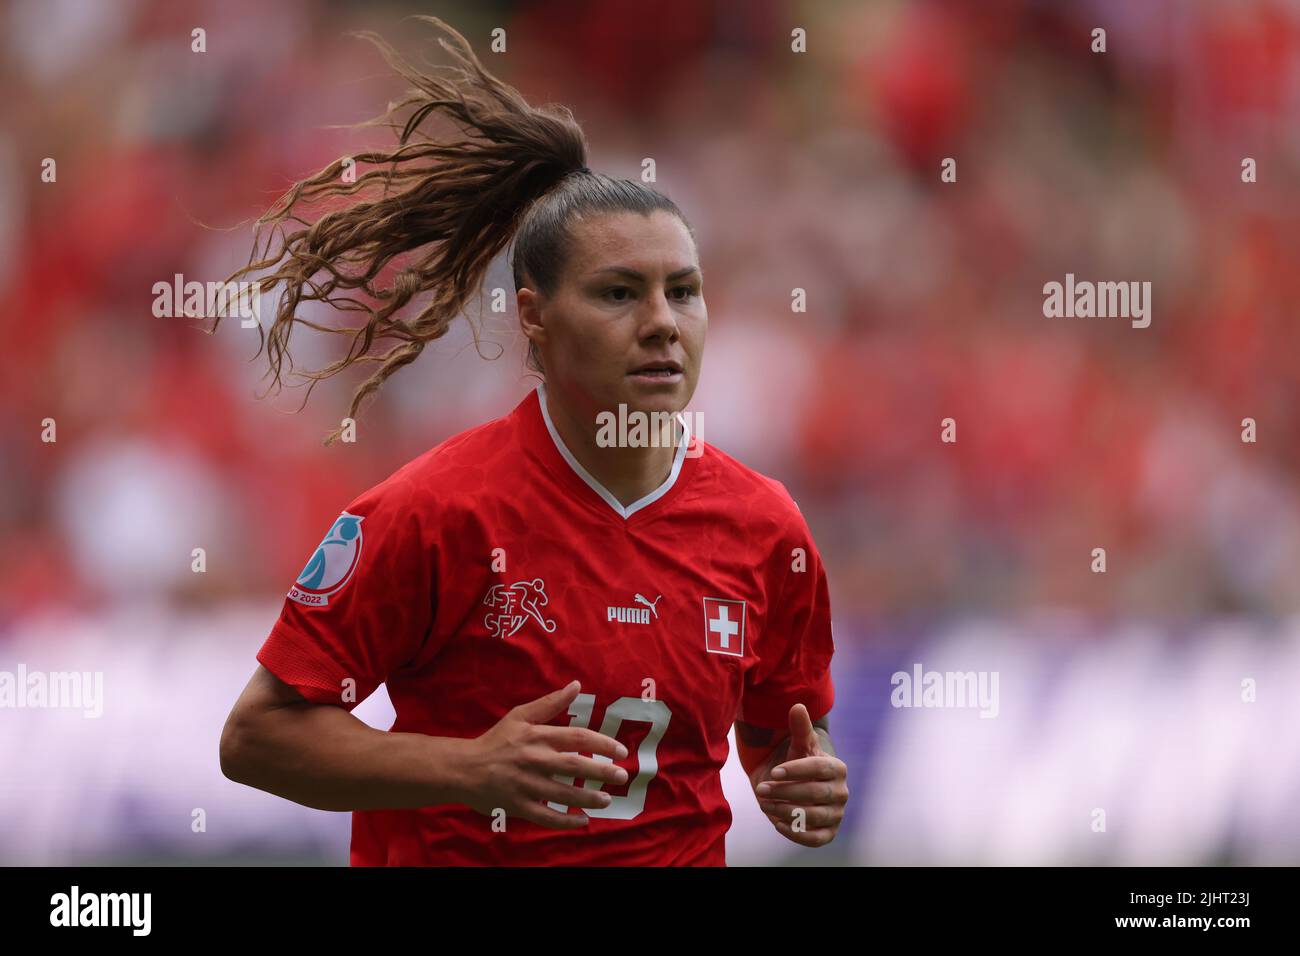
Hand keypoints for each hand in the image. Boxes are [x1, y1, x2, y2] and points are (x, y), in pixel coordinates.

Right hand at [459, 680, 628, 828]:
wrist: (463, 768)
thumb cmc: (496, 740)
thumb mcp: (521, 716)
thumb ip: (550, 703)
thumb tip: (577, 685)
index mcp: (537, 736)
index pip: (577, 737)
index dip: (602, 743)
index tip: (621, 751)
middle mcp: (534, 760)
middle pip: (574, 765)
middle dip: (602, 771)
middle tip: (622, 775)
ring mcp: (526, 785)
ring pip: (563, 793)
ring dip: (588, 797)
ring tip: (607, 800)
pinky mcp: (518, 806)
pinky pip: (546, 817)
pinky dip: (565, 821)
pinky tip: (582, 821)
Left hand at [752, 703, 847, 847]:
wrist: (792, 785)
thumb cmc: (796, 761)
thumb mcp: (796, 744)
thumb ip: (799, 727)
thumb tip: (797, 706)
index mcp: (838, 768)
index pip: (819, 769)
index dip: (796, 770)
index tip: (774, 771)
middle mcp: (842, 792)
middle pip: (815, 793)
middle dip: (786, 792)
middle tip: (762, 790)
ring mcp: (836, 814)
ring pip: (813, 816)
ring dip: (786, 811)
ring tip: (765, 804)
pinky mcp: (828, 833)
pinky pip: (816, 838)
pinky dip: (796, 834)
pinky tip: (777, 823)